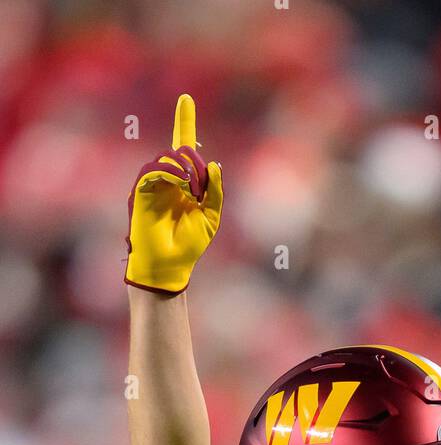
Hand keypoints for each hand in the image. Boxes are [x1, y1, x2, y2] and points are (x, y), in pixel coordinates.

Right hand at [124, 93, 222, 294]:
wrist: (169, 266)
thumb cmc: (189, 246)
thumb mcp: (211, 217)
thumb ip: (214, 191)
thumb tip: (214, 164)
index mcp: (184, 183)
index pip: (183, 146)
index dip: (184, 121)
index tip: (186, 99)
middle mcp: (168, 179)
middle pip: (181, 150)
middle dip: (195, 162)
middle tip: (201, 188)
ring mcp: (153, 184)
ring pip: (167, 157)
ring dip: (185, 168)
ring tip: (192, 191)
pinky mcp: (141, 191)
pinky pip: (153, 169)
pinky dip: (169, 172)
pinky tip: (181, 186)